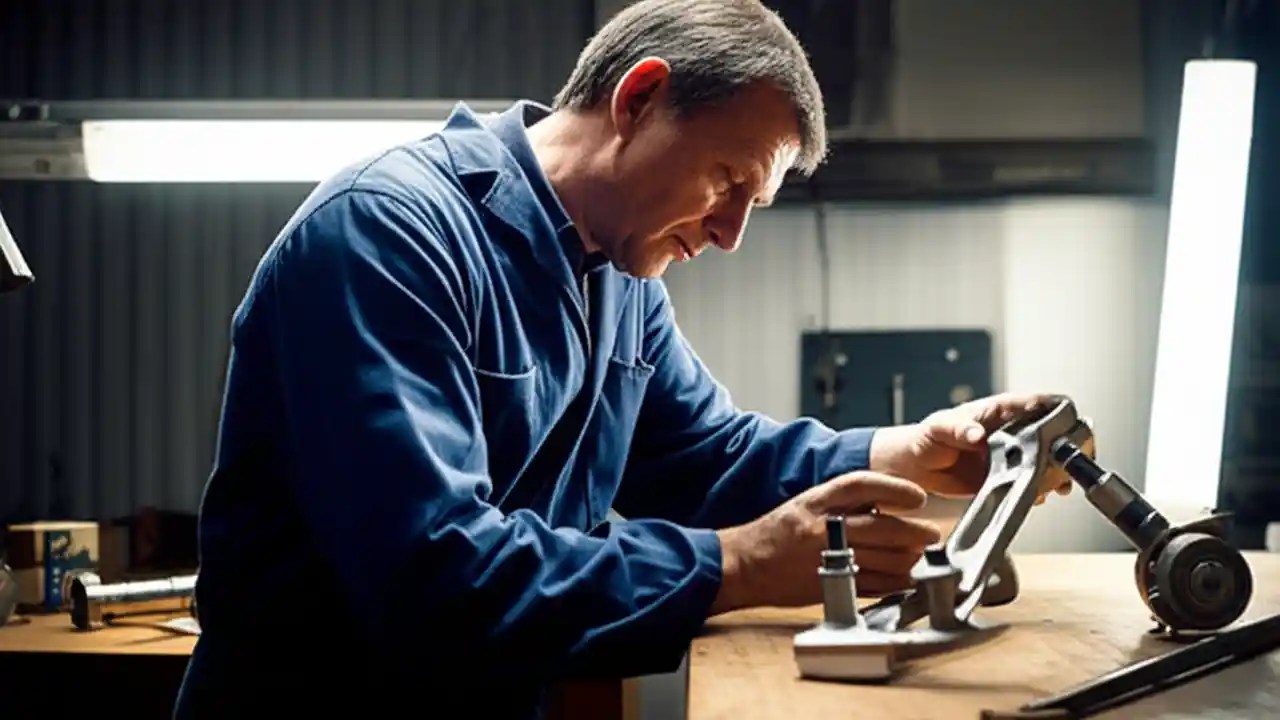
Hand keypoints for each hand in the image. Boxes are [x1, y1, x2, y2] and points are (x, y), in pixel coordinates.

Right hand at [711, 471, 941, 613]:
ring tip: (920, 557)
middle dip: (914, 532)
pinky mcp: (829, 586)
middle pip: (880, 527)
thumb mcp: (806, 504)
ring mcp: (825, 559)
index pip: (862, 486)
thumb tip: (888, 504)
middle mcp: (821, 528)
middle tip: (931, 533)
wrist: (744, 565)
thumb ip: (843, 504)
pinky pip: (872, 585)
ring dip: (909, 559)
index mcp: (816, 502)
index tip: (918, 497)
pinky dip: (894, 582)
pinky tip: (906, 578)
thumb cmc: (777, 533)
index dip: (895, 489)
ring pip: (882, 559)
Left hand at [868, 392, 1073, 501]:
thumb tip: (977, 433)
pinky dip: (1041, 489)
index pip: (1036, 402)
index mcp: (998, 411)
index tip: (1068, 421)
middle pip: (1051, 432)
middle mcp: (1011, 432)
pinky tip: (1041, 495)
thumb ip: (959, 429)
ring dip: (1057, 470)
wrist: (915, 466)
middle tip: (1070, 458)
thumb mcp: (939, 427)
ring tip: (1061, 483)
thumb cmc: (927, 437)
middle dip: (1065, 444)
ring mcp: (1011, 455)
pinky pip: (1031, 482)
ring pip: (1047, 459)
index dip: (1056, 409)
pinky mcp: (1007, 477)